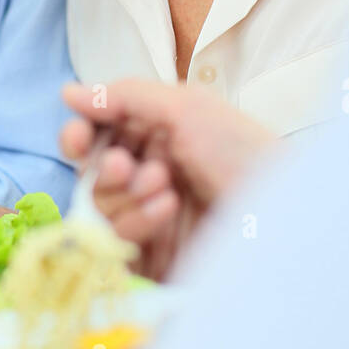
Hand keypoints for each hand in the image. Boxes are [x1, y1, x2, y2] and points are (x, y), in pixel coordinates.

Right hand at [61, 79, 273, 280]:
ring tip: (166, 187)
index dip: (79, 136)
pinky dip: (136, 222)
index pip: (98, 135)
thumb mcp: (186, 108)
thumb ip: (125, 97)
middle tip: (127, 165)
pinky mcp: (152, 256)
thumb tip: (69, 92)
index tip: (77, 140)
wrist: (280, 212)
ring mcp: (150, 217)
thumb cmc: (240, 151)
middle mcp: (149, 173)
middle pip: (92, 173)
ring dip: (127, 194)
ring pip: (101, 208)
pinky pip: (116, 243)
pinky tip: (167, 209)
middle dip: (106, 167)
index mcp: (157, 134)